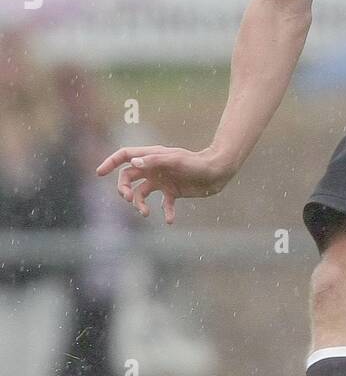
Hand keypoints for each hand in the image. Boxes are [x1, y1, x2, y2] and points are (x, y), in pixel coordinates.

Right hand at [95, 144, 234, 222]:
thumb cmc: (196, 163)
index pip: (125, 156)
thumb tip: (133, 162)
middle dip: (124, 189)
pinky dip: (164, 213)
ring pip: (141, 193)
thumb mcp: (175, 160)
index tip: (99, 173)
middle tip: (129, 199)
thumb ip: (154, 160)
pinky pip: (163, 205)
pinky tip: (169, 220)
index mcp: (151, 156)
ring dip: (139, 204)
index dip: (110, 163)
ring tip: (145, 213)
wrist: (217, 172)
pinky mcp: (172, 192)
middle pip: (128, 177)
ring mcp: (162, 180)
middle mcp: (153, 168)